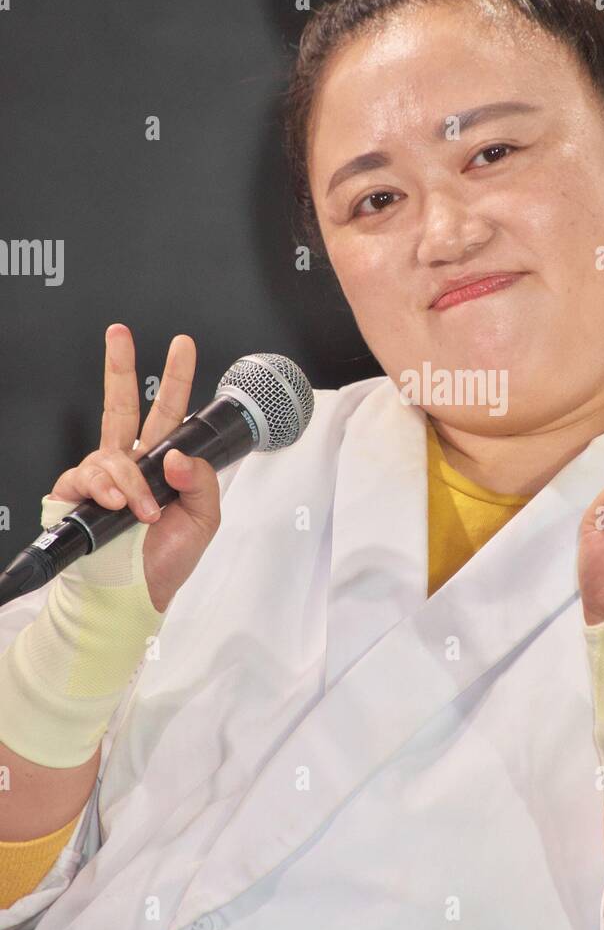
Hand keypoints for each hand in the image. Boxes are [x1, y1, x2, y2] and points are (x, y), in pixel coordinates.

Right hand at [48, 324, 221, 611]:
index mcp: (161, 464)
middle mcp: (130, 463)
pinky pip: (87, 476)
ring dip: (131, 481)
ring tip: (144, 511)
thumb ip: (200, 482)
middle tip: (119, 333)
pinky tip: (117, 503)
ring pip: (111, 452)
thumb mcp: (203, 519)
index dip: (176, 379)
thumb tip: (177, 454)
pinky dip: (107, 489)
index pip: (169, 413)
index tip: (182, 345)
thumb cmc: (166, 561)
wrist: (134, 596)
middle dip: (119, 367)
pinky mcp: (75, 494)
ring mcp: (101, 477)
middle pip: (123, 405)